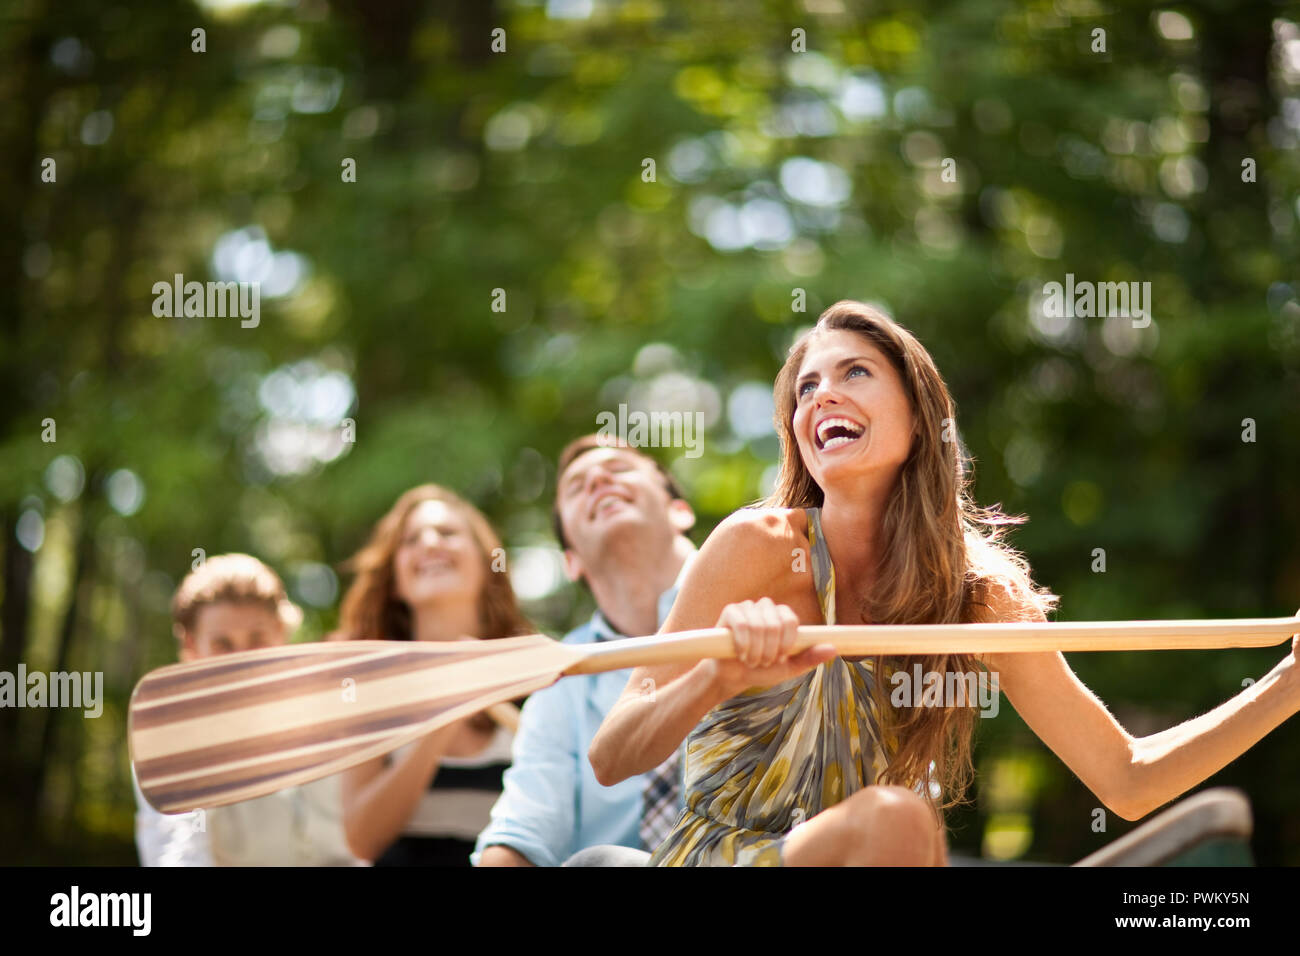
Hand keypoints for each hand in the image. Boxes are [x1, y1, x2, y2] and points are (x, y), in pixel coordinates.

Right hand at [707, 598, 836, 698]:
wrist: (733, 676)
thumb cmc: (762, 670)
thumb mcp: (789, 668)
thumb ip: (809, 658)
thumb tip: (833, 649)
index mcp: (783, 617)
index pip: (790, 620)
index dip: (786, 642)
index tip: (780, 657)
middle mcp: (766, 608)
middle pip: (775, 624)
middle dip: (769, 650)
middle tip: (763, 662)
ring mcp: (748, 607)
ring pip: (758, 625)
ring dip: (755, 650)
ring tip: (751, 660)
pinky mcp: (731, 611)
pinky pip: (741, 623)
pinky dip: (743, 643)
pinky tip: (741, 653)